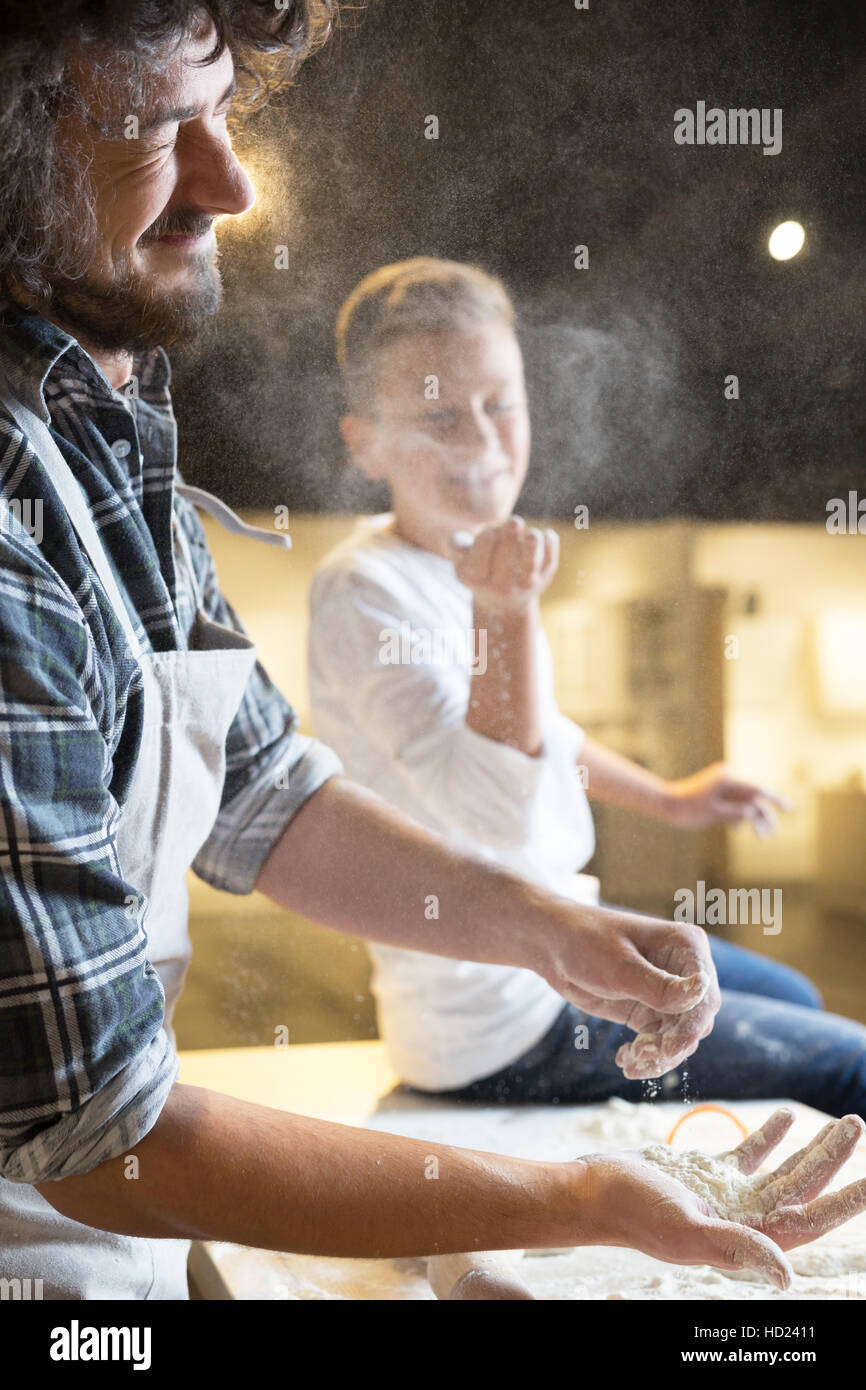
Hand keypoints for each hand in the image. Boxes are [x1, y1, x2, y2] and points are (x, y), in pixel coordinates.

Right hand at [450, 516, 558, 614]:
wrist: (504, 599)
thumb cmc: (480, 567)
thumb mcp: (462, 559)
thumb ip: (457, 546)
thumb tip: (462, 543)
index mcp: (476, 581)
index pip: (478, 565)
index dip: (485, 545)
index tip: (490, 533)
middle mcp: (500, 588)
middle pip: (504, 565)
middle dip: (510, 540)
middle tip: (515, 522)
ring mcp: (525, 583)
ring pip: (530, 566)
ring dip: (533, 547)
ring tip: (532, 535)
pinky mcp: (545, 575)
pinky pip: (550, 560)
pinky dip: (550, 545)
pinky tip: (545, 535)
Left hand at [542, 906, 720, 1079]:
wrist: (552, 945)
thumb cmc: (585, 942)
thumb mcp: (619, 966)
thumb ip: (659, 986)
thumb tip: (701, 992)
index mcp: (686, 946)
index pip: (705, 994)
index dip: (693, 1025)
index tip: (668, 1048)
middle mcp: (684, 970)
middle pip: (697, 1020)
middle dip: (673, 1044)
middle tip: (641, 1055)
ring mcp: (667, 991)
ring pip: (680, 1036)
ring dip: (659, 1055)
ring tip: (630, 1060)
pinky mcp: (649, 1009)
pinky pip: (660, 1040)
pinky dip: (646, 1054)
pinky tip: (625, 1059)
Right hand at [575, 1109, 865, 1288]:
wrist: (594, 1189)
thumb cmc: (634, 1212)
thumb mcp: (687, 1229)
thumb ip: (735, 1246)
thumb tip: (786, 1274)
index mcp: (744, 1238)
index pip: (808, 1222)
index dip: (843, 1205)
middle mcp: (743, 1219)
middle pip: (802, 1189)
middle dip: (832, 1161)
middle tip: (855, 1124)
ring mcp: (727, 1195)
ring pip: (783, 1169)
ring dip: (811, 1146)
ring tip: (840, 1121)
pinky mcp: (707, 1173)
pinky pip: (749, 1153)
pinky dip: (770, 1136)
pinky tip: (785, 1118)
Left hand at [664, 761, 791, 836]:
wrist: (666, 804)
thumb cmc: (687, 809)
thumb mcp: (714, 814)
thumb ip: (735, 812)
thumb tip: (755, 812)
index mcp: (728, 779)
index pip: (757, 789)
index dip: (775, 799)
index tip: (790, 809)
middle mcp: (728, 779)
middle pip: (754, 797)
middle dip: (764, 816)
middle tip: (771, 834)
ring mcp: (724, 785)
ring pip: (745, 802)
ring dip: (752, 819)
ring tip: (761, 837)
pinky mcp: (719, 793)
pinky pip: (735, 804)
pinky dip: (739, 816)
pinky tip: (738, 829)